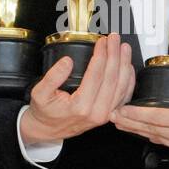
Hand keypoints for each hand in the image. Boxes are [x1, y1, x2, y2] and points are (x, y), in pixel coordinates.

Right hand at [18, 32, 134, 143]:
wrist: (48, 130)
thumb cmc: (45, 112)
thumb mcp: (39, 94)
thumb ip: (52, 77)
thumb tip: (67, 62)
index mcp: (81, 107)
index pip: (96, 75)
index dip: (101, 55)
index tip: (102, 41)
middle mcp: (97, 113)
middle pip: (112, 79)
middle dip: (115, 55)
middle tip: (115, 39)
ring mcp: (105, 115)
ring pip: (122, 87)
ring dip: (124, 64)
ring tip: (124, 48)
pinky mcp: (108, 114)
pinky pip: (124, 96)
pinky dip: (129, 79)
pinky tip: (127, 66)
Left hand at [110, 86, 168, 168]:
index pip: (156, 117)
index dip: (136, 113)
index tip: (121, 109)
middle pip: (150, 129)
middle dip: (129, 122)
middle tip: (112, 117)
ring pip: (156, 137)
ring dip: (137, 131)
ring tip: (122, 125)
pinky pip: (166, 143)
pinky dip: (153, 137)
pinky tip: (147, 134)